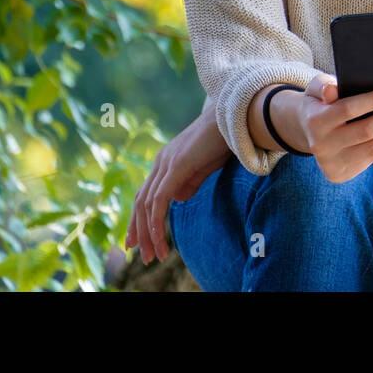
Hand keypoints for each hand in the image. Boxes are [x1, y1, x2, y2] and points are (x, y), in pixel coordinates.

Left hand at [125, 105, 230, 263]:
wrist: (235, 116)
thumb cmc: (223, 140)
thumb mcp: (204, 167)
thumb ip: (190, 181)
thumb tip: (178, 199)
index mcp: (166, 161)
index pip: (145, 195)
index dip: (138, 219)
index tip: (137, 242)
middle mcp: (161, 162)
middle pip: (141, 202)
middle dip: (139, 231)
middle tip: (144, 255)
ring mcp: (167, 163)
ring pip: (147, 205)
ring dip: (149, 233)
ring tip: (155, 254)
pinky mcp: (176, 166)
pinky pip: (160, 199)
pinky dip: (157, 221)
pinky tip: (159, 238)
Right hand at [292, 72, 372, 183]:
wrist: (306, 131)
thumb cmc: (320, 102)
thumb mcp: (316, 88)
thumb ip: (324, 85)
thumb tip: (333, 89)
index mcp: (315, 120)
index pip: (349, 109)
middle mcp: (322, 145)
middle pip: (367, 130)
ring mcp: (332, 162)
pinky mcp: (342, 173)